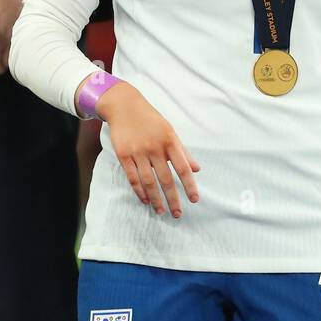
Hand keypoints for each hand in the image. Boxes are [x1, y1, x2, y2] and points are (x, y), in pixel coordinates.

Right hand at [93, 80, 199, 217]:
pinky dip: (139, 191)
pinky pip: (133, 177)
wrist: (124, 106)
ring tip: (161, 211)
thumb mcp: (170, 131)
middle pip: (165, 178)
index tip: (194, 200)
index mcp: (169, 141)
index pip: (182, 168)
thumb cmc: (151, 120)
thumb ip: (183, 151)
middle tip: (177, 214)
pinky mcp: (123, 155)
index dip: (189, 185)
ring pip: (148, 181)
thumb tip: (197, 169)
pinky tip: (145, 200)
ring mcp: (138, 152)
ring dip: (156, 199)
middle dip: (172, 199)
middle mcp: (154, 148)